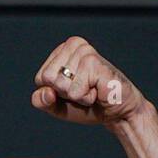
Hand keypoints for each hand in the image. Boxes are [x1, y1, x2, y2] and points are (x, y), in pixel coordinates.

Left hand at [32, 37, 146, 126]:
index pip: (40, 78)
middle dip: (63, 93)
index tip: (73, 90)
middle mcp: (73, 45)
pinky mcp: (93, 62)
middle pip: (47, 79)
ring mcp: (84, 52)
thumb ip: (42, 101)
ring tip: (92, 89)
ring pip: (60, 84)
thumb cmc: (88, 105)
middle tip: (83, 90)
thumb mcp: (57, 106)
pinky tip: (98, 90)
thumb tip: (45, 92)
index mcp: (62, 50)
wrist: (117, 112)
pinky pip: (74, 91)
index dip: (54, 93)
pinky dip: (86, 98)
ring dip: (77, 95)